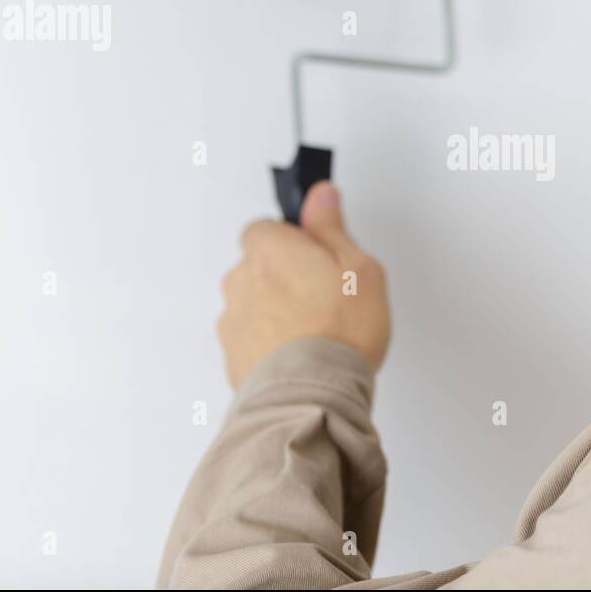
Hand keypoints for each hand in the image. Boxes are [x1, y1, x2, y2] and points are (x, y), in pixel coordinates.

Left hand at [217, 181, 390, 387]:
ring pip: (254, 304)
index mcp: (269, 250)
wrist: (312, 395)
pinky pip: (252, 340)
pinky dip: (270, 345)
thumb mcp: (358, 267)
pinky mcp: (233, 357)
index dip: (294, 240)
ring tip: (316, 333)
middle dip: (285, 276)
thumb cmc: (339, 332)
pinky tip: (302, 356)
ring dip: (276, 312)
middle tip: (324, 296)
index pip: (266, 227)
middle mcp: (241, 281)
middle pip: (258, 266)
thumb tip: (320, 196)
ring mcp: (233, 321)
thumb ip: (331, 226)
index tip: (318, 254)